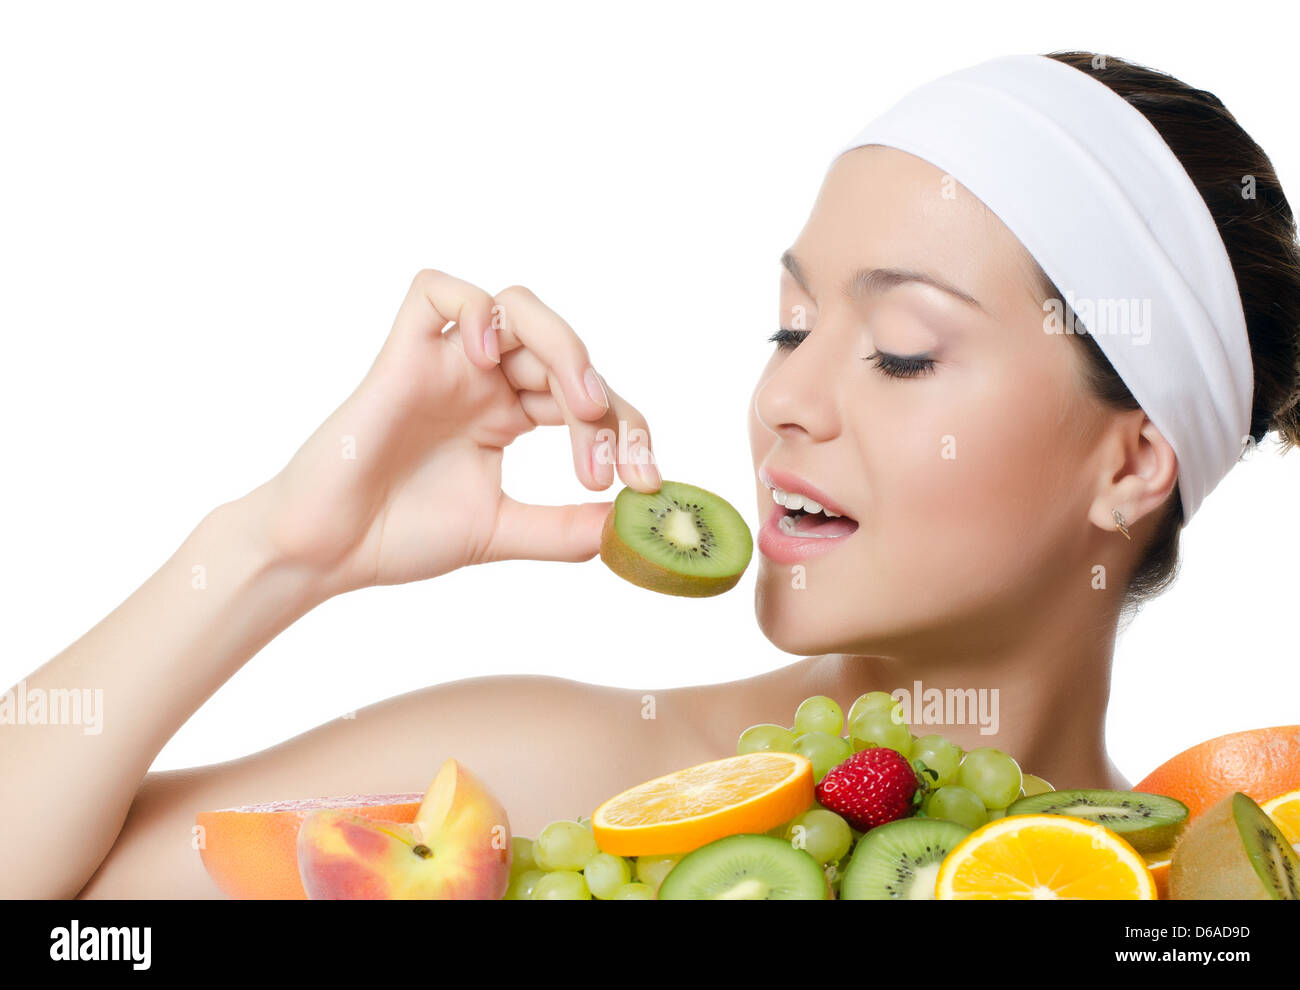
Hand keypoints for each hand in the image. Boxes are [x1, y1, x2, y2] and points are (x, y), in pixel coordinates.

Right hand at [251, 269, 660, 597]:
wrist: (327, 553)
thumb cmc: (399, 536)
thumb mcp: (501, 532)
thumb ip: (562, 528)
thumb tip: (626, 526)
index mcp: (508, 414)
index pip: (589, 398)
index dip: (626, 433)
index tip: (644, 485)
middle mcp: (482, 380)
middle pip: (565, 352)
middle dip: (604, 405)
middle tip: (608, 468)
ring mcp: (443, 363)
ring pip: (517, 306)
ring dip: (566, 347)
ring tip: (581, 405)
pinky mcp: (399, 357)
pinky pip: (435, 292)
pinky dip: (473, 310)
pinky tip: (489, 358)